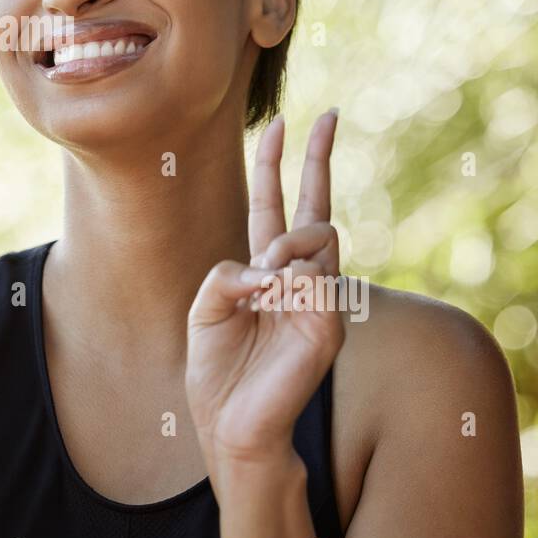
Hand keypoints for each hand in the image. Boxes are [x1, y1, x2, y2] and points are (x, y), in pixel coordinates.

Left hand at [186, 109, 344, 470]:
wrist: (229, 423)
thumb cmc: (217, 368)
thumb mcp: (206, 305)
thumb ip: (229, 270)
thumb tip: (270, 264)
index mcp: (268, 270)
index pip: (278, 205)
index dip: (277, 163)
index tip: (279, 120)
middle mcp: (300, 279)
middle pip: (316, 205)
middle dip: (319, 156)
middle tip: (331, 114)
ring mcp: (322, 299)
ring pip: (317, 234)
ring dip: (285, 241)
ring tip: (265, 271)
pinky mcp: (330, 323)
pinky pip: (311, 276)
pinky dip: (285, 279)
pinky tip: (272, 297)